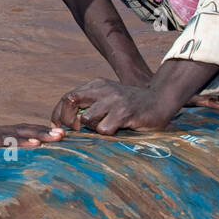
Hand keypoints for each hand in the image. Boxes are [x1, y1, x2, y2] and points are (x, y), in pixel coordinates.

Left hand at [52, 79, 176, 133]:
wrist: (161, 100)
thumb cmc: (132, 105)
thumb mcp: (109, 98)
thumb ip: (91, 105)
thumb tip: (67, 124)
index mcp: (96, 85)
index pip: (67, 97)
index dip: (58, 113)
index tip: (58, 127)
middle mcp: (103, 89)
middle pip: (69, 101)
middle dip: (66, 120)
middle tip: (75, 131)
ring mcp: (113, 100)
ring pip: (86, 118)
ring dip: (92, 128)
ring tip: (106, 128)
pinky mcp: (124, 112)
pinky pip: (104, 129)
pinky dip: (107, 134)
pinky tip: (119, 130)